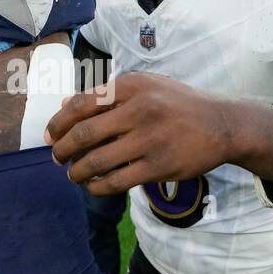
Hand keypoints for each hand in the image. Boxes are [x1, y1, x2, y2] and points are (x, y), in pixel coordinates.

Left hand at [45, 72, 245, 194]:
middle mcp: (139, 110)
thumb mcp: (145, 88)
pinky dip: (97, 187)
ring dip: (77, 172)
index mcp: (131, 86)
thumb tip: (64, 105)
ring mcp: (149, 139)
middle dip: (62, 150)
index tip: (49, 136)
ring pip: (96, 161)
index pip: (80, 104)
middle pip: (83, 134)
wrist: (222, 125)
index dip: (58, 123)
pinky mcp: (159, 166)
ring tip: (73, 174)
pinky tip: (93, 186)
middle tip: (57, 158)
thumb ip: (106, 96)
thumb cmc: (177, 105)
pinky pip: (116, 181)